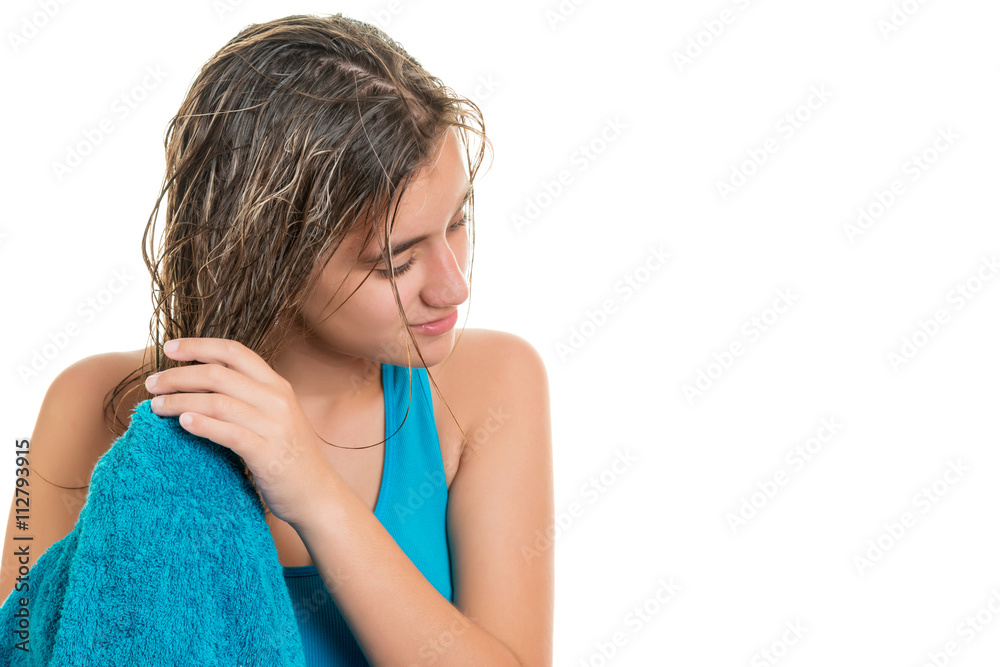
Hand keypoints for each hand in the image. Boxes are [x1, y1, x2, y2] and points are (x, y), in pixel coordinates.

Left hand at [145, 337, 336, 526]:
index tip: (169, 348)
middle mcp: (277, 399)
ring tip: (156, 406)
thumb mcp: (276, 416)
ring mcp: (274, 426)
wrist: (318, 494)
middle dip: (178, 375)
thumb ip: (249, 397)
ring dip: (180, 400)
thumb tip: (202, 383)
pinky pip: (229, 433)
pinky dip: (203, 425)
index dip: (199, 346)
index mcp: (278, 385)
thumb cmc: (289, 456)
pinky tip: (182, 422)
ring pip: (218, 402)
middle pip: (219, 375)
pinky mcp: (267, 454)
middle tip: (152, 384)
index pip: (235, 352)